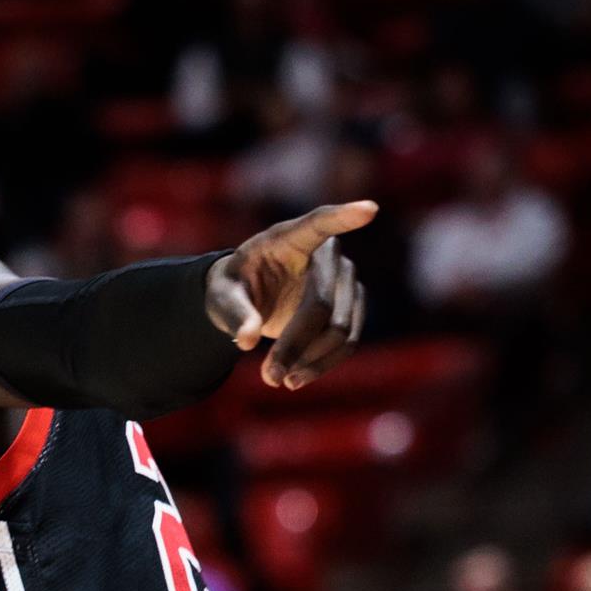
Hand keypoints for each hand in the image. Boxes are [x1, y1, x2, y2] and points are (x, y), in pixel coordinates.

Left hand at [206, 200, 375, 389]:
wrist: (251, 296)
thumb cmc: (235, 286)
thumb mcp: (222, 296)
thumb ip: (233, 313)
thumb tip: (247, 340)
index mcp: (289, 238)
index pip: (319, 223)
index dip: (343, 218)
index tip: (369, 209)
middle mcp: (326, 254)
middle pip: (321, 305)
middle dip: (295, 345)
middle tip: (268, 377)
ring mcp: (345, 278)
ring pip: (340, 329)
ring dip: (311, 361)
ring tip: (278, 381)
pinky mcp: (352, 305)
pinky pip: (348, 342)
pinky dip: (323, 364)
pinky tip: (297, 377)